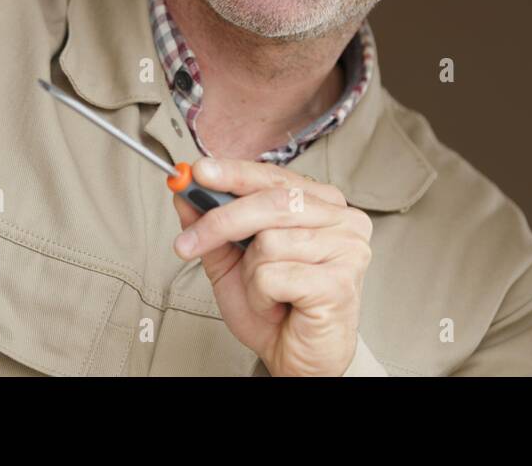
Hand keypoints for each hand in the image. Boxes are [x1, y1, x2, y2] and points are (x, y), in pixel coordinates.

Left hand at [171, 157, 373, 375]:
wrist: (300, 357)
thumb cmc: (275, 307)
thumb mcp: (233, 261)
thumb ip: (212, 225)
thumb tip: (185, 193)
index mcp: (322, 203)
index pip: (273, 177)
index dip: (234, 173)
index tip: (199, 173)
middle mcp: (342, 218)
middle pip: (270, 202)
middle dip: (220, 221)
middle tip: (188, 243)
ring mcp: (346, 248)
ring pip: (269, 242)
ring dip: (251, 274)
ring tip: (266, 292)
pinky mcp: (339, 282)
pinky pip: (275, 275)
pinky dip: (262, 295)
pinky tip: (278, 305)